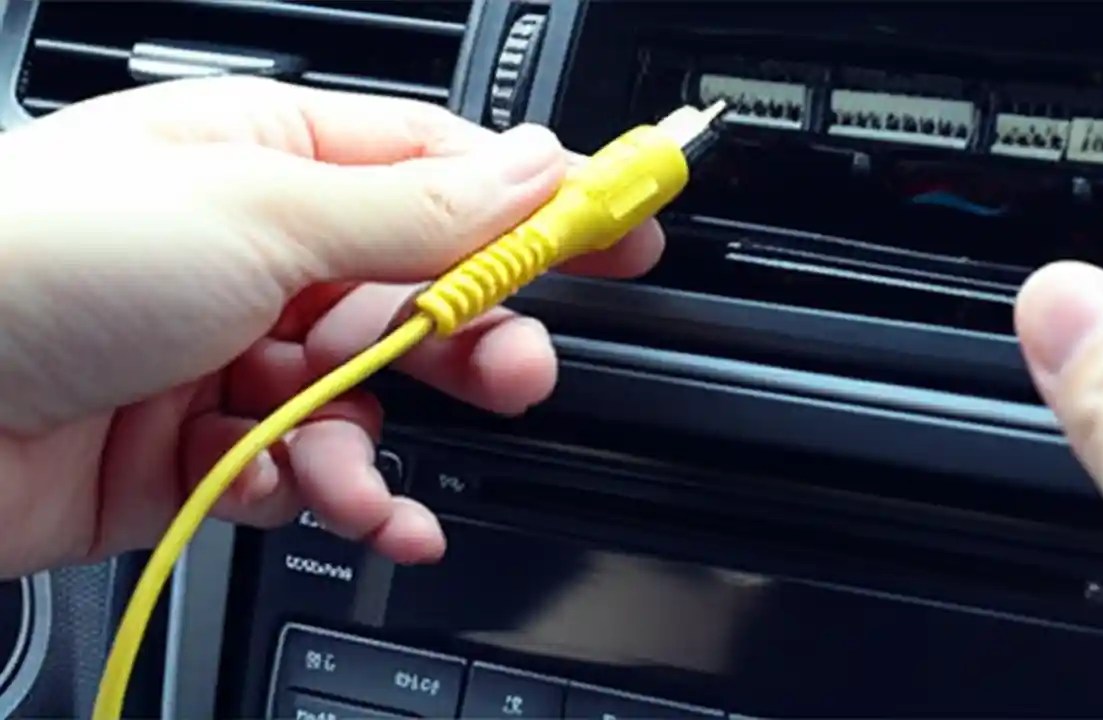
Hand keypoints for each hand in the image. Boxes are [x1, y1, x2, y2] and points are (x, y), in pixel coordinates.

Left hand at [0, 77, 664, 577]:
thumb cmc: (36, 262)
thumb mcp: (257, 217)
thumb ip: (415, 208)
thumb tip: (537, 167)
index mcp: (273, 162)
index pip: (446, 172)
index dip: (540, 203)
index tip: (624, 230)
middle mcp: (255, 254)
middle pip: (413, 294)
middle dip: (468, 340)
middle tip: (516, 372)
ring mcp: (224, 354)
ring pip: (358, 401)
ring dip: (373, 447)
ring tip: (365, 480)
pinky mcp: (191, 450)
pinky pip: (293, 473)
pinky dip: (313, 497)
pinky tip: (319, 507)